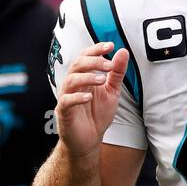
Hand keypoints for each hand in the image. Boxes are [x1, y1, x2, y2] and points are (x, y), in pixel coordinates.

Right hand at [56, 41, 129, 157]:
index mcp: (84, 77)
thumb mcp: (112, 92)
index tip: (110, 46)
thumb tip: (123, 52)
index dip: (96, 49)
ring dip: (87, 77)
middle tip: (109, 64)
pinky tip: (89, 97)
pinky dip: (77, 97)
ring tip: (102, 80)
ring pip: (71, 80)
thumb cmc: (97, 115)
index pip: (86, 57)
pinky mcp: (63, 112)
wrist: (89, 140)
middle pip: (77, 65)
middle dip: (93, 61)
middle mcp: (73, 84)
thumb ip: (116, 73)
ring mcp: (67, 97)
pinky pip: (66, 101)